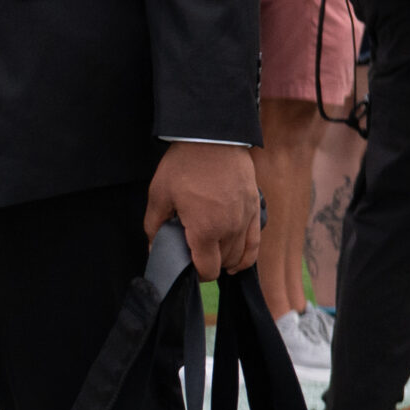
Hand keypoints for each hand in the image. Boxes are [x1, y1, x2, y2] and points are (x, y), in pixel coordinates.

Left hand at [144, 141, 260, 279]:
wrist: (213, 136)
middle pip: (222, 263)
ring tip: (211, 253)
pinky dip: (247, 256)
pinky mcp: (255, 209)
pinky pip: (255, 243)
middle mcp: (229, 229)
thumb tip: (154, 249)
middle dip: (208, 263)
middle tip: (194, 251)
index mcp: (204, 229)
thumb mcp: (159, 194)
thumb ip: (154, 227)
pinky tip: (237, 261)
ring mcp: (245, 219)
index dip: (196, 273)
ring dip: (225, 259)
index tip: (187, 265)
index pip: (207, 270)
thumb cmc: (184, 164)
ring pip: (239, 255)